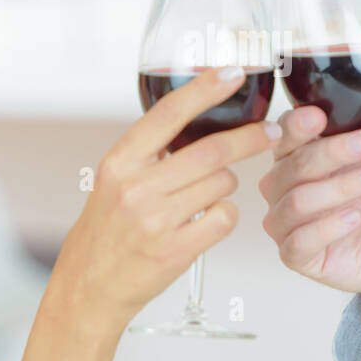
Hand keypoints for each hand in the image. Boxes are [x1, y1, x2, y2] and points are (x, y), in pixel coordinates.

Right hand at [52, 66, 280, 328]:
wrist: (88, 287)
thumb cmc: (106, 231)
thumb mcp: (115, 181)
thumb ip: (150, 154)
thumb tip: (196, 121)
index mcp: (120, 161)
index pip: (169, 113)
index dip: (205, 89)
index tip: (233, 73)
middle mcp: (136, 187)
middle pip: (211, 151)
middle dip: (250, 138)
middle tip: (272, 132)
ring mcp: (155, 220)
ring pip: (222, 184)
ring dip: (229, 184)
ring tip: (210, 194)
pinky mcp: (174, 250)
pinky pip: (224, 218)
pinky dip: (226, 215)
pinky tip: (208, 221)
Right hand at [258, 53, 360, 305]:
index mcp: (303, 151)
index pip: (285, 131)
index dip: (297, 123)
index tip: (321, 116)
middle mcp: (286, 183)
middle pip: (291, 164)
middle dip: (330, 152)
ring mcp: (286, 220)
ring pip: (295, 200)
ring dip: (337, 188)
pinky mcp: (296, 255)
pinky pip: (298, 240)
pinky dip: (328, 227)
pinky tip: (354, 218)